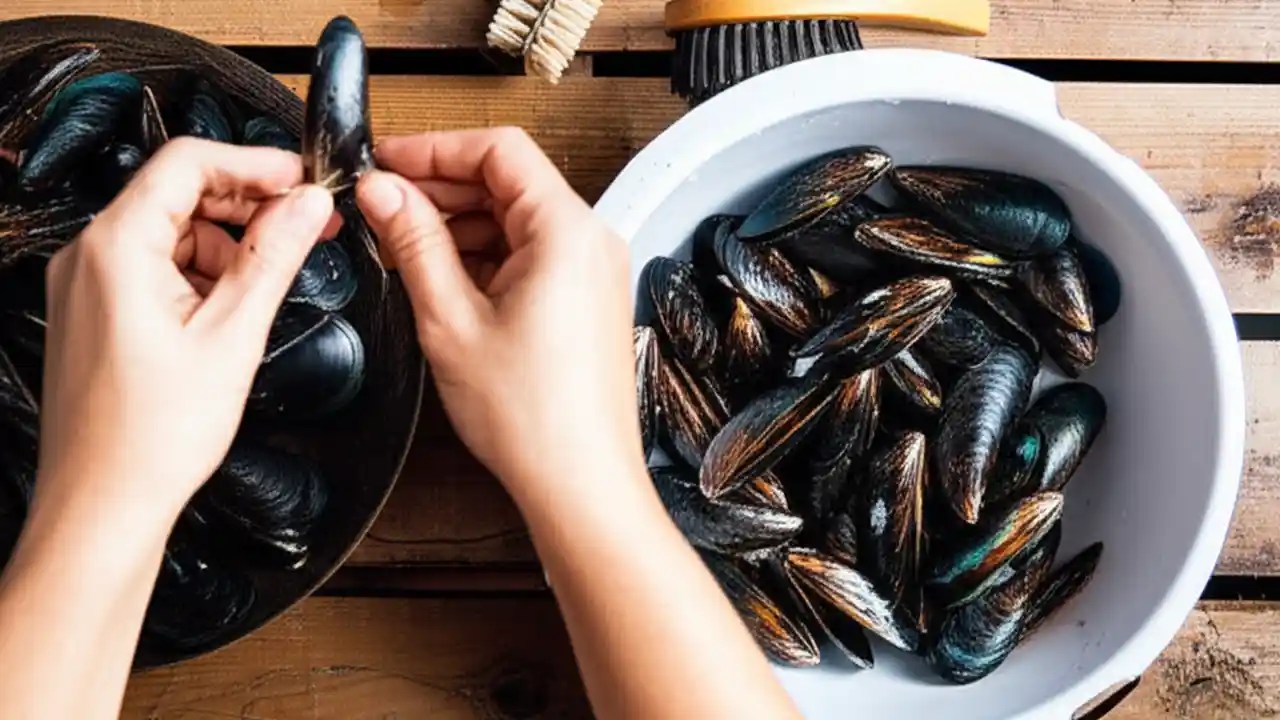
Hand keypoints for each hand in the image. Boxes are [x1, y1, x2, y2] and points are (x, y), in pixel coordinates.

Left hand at [35, 138, 335, 525]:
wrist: (103, 508)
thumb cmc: (154, 437)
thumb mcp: (233, 337)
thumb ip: (274, 258)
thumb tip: (309, 203)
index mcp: (116, 249)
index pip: (187, 163)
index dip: (254, 164)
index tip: (304, 181)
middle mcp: (89, 257)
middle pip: (177, 193)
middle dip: (247, 203)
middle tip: (309, 223)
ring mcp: (87, 286)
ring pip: (170, 233)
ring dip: (227, 244)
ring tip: (274, 280)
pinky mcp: (95, 314)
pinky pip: (154, 268)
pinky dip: (201, 275)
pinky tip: (235, 309)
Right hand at [355, 129, 642, 505]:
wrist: (581, 483)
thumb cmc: (532, 417)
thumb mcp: (450, 319)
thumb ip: (414, 242)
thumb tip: (384, 191)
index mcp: (567, 232)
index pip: (499, 150)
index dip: (435, 148)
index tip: (388, 162)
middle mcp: (591, 242)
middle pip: (509, 182)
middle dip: (441, 188)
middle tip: (382, 206)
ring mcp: (593, 272)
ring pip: (516, 219)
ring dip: (459, 224)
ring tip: (401, 245)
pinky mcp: (586, 300)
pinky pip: (531, 255)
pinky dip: (485, 256)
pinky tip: (440, 275)